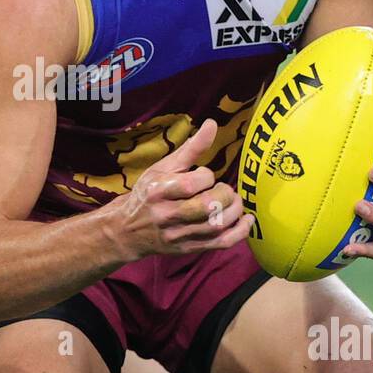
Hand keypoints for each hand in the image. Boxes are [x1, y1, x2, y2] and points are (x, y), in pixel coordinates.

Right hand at [109, 118, 254, 260]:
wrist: (126, 231)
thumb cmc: (147, 194)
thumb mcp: (162, 168)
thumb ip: (190, 148)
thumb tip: (212, 124)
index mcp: (158, 191)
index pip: (192, 184)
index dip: (207, 176)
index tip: (204, 175)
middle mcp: (167, 215)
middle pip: (207, 206)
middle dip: (224, 194)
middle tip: (224, 189)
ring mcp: (178, 235)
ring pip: (216, 225)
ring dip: (234, 211)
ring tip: (234, 201)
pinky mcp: (188, 248)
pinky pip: (220, 243)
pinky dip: (239, 232)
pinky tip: (246, 220)